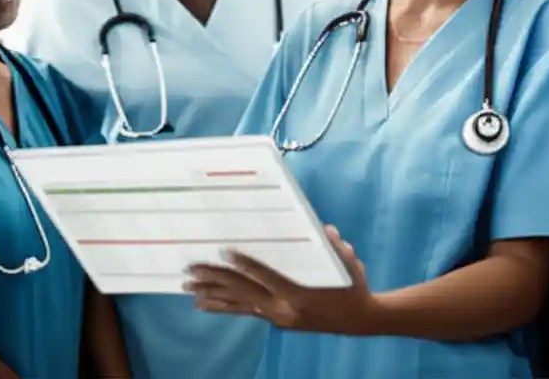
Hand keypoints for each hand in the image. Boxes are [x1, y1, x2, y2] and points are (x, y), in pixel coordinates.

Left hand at [183, 225, 377, 334]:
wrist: (359, 319)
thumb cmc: (353, 286)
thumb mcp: (347, 262)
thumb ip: (334, 245)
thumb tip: (324, 229)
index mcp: (299, 294)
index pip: (265, 276)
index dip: (244, 264)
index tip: (224, 252)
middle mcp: (283, 309)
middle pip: (243, 292)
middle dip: (215, 280)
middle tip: (192, 271)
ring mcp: (277, 317)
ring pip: (239, 305)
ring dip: (213, 296)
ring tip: (190, 290)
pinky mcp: (275, 320)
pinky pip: (245, 311)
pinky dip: (224, 306)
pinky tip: (205, 304)